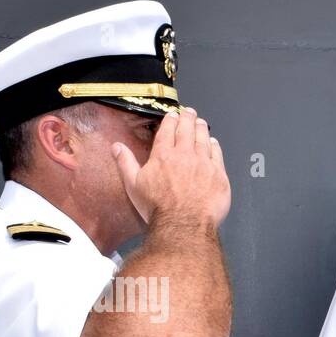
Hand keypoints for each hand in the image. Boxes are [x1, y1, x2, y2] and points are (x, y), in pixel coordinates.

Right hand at [112, 107, 230, 227]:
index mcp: (163, 155)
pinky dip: (215, 146)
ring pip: (204, 139)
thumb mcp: (134, 185)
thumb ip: (125, 163)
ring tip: (201, 123)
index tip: (173, 115)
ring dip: (202, 128)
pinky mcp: (218, 175)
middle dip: (188, 118)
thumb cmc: (159, 209)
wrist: (184, 224)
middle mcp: (185, 155)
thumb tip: (116, 147)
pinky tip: (214, 143)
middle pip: (187, 130)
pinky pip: (217, 155)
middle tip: (189, 112)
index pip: (167, 131)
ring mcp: (203, 164)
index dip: (171, 120)